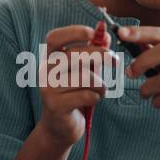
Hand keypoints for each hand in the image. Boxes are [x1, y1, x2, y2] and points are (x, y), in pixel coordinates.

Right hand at [34, 24, 118, 146]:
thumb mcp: (82, 71)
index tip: (93, 32)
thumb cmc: (73, 94)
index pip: (54, 38)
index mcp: (49, 58)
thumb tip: (106, 36)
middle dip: (100, 55)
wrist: (59, 127)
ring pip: (85, 77)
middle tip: (115, 60)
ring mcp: (48, 89)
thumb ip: (92, 53)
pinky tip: (94, 100)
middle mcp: (44, 71)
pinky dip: (96, 97)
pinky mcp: (56, 106)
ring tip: (101, 90)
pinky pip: (86, 95)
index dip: (73, 32)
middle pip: (75, 55)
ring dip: (100, 84)